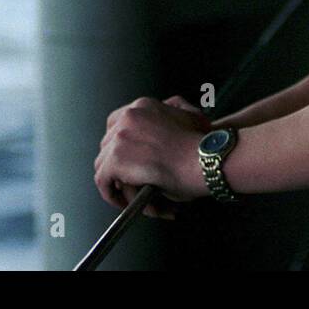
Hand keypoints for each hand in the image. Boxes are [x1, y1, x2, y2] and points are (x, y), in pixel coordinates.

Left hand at [94, 95, 211, 217]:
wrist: (206, 159)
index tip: (127, 159)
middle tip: (129, 180)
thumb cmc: (203, 146)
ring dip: (116, 181)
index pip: (117, 123)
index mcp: (143, 106)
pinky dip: (111, 194)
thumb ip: (174, 109)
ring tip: (131, 195)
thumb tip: (170, 108)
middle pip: (107, 144)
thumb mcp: (190, 116)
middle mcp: (128, 117)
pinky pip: (102, 181)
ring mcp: (120, 138)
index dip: (120, 145)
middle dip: (117, 165)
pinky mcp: (116, 160)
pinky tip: (123, 202)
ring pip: (104, 164)